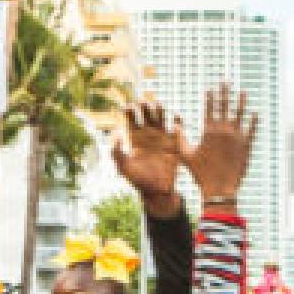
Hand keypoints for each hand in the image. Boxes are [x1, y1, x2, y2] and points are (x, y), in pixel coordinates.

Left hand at [112, 101, 183, 217]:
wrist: (157, 191)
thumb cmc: (138, 180)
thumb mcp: (123, 166)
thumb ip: (116, 151)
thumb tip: (116, 132)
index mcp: (135, 137)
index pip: (131, 117)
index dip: (129, 110)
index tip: (128, 107)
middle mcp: (148, 134)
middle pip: (146, 113)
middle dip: (144, 105)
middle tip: (143, 103)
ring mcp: (162, 137)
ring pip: (161, 116)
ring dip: (160, 109)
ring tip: (157, 104)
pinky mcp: (174, 143)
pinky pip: (177, 127)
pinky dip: (177, 120)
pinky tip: (175, 118)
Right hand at [179, 85, 257, 202]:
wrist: (220, 189)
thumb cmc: (201, 173)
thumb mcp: (186, 155)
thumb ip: (180, 139)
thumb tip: (174, 125)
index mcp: (209, 131)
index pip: (209, 109)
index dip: (210, 97)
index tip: (211, 87)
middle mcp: (223, 131)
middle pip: (224, 106)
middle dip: (225, 92)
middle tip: (227, 82)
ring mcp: (237, 137)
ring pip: (240, 114)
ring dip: (242, 102)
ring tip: (243, 92)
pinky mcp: (247, 146)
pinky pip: (251, 129)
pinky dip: (253, 121)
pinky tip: (255, 113)